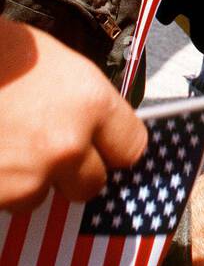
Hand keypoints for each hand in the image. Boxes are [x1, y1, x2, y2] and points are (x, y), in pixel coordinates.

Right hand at [0, 19, 146, 211]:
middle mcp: (67, 145)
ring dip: (27, 180)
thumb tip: (94, 126)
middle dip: (71, 172)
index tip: (101, 145)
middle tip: (44, 148)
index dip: (112, 146)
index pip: (131, 147)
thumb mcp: (57, 63)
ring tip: (6, 143)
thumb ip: (83, 101)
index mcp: (90, 103)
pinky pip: (6, 202)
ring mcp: (29, 176)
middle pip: (92, 184)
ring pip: (41, 197)